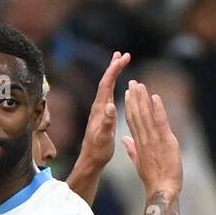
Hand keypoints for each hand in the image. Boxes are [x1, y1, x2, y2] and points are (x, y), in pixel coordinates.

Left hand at [78, 51, 130, 170]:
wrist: (91, 160)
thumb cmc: (98, 151)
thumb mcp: (103, 137)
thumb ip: (106, 122)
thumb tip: (110, 106)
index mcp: (99, 109)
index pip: (106, 84)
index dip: (114, 70)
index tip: (123, 58)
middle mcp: (98, 107)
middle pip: (106, 82)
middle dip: (113, 67)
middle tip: (121, 54)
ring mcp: (100, 111)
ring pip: (107, 87)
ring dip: (113, 74)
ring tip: (119, 63)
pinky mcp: (103, 116)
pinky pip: (109, 96)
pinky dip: (114, 86)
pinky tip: (118, 85)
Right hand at [122, 80, 181, 197]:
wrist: (161, 189)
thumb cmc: (153, 178)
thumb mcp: (139, 162)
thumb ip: (131, 149)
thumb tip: (124, 140)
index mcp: (138, 143)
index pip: (132, 121)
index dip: (129, 106)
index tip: (127, 94)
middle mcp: (144, 139)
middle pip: (137, 114)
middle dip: (134, 97)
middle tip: (132, 82)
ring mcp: (153, 139)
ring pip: (146, 115)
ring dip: (143, 99)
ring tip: (140, 85)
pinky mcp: (165, 141)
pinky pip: (160, 122)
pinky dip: (158, 109)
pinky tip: (155, 97)